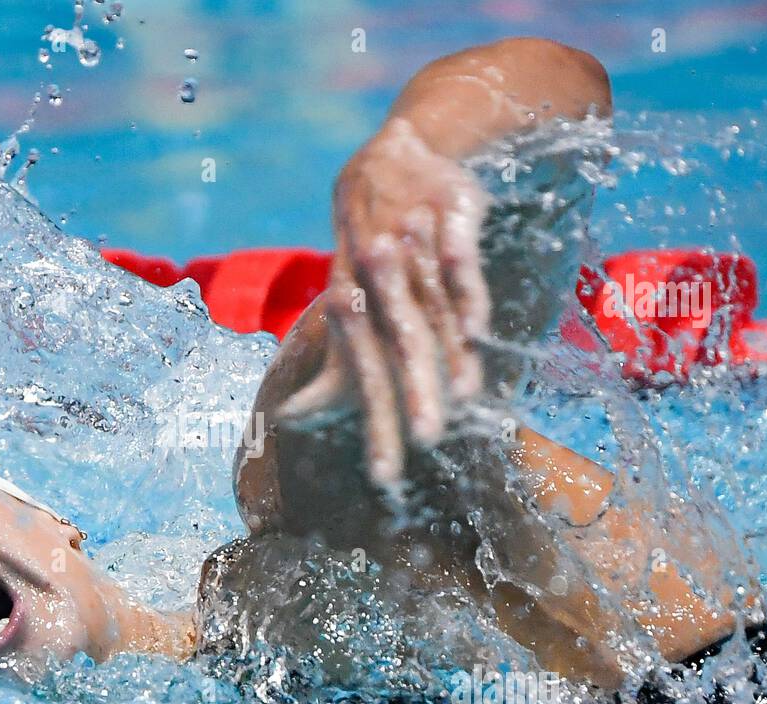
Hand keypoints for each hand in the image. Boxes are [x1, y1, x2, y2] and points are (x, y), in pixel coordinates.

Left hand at [278, 118, 490, 491]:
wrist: (391, 161)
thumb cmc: (371, 255)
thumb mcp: (349, 312)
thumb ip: (333, 372)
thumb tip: (289, 419)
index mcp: (355, 316)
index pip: (363, 383)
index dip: (375, 428)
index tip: (385, 479)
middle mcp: (381, 288)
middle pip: (397, 353)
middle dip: (412, 397)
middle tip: (427, 442)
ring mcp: (414, 251)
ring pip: (429, 311)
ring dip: (445, 354)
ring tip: (462, 398)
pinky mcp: (449, 217)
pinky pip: (458, 260)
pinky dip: (465, 291)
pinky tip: (477, 326)